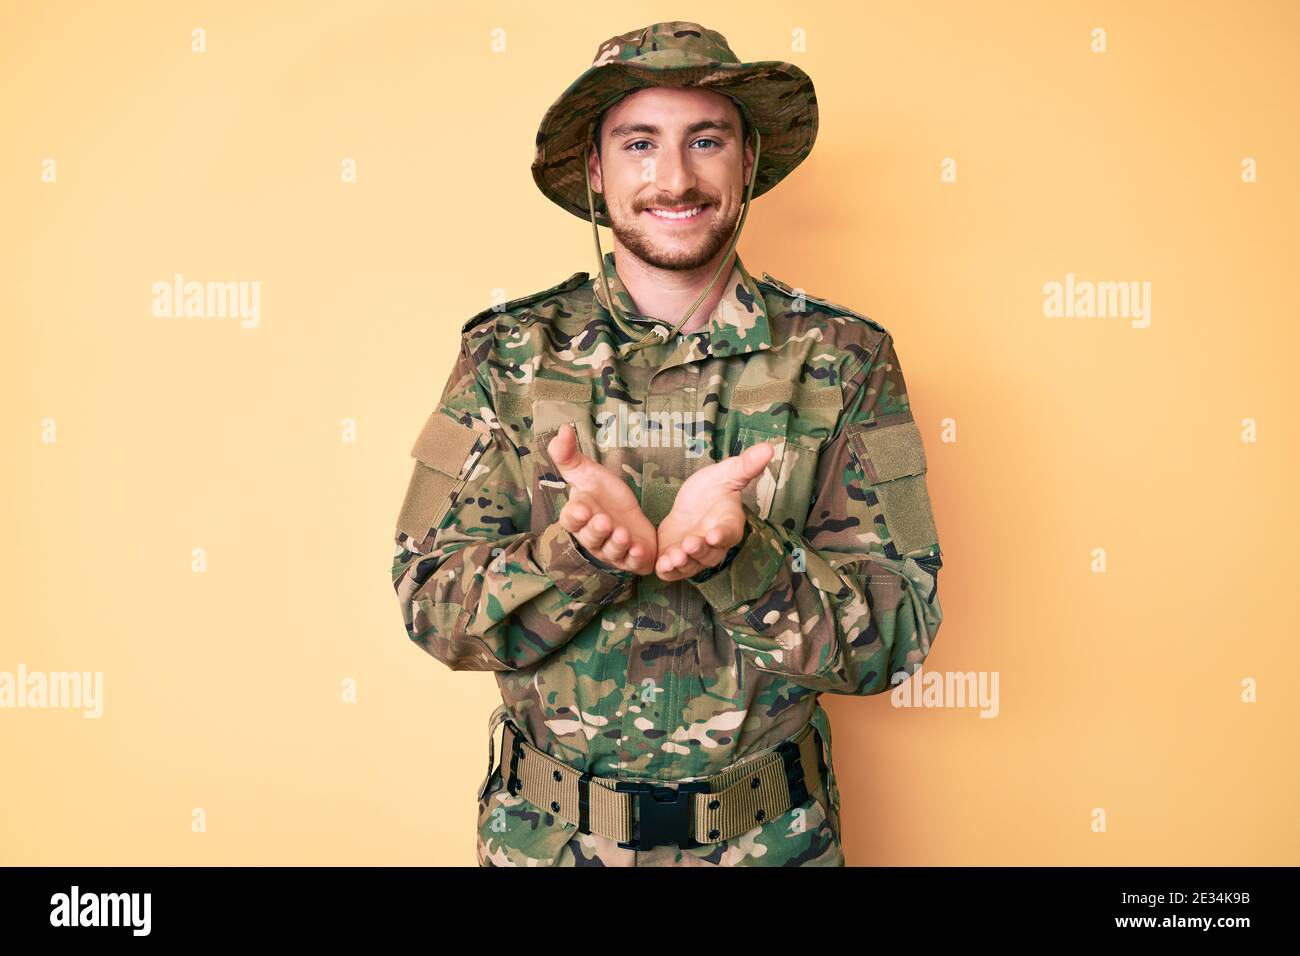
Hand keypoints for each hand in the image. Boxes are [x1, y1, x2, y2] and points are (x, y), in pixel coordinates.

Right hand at [549, 423, 656, 575]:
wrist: (629, 517)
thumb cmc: (603, 496)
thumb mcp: (587, 472)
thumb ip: (569, 455)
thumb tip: (562, 428)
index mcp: (579, 517)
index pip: (571, 518)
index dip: (576, 516)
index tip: (582, 508)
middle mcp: (593, 537)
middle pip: (591, 537)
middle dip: (597, 530)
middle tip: (604, 521)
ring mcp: (612, 550)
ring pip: (611, 551)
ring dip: (616, 544)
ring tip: (623, 534)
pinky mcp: (632, 559)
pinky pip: (632, 562)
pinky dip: (634, 558)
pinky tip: (639, 549)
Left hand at [654, 439, 773, 580]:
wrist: (691, 505)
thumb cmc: (712, 490)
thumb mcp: (726, 473)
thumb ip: (746, 465)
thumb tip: (769, 447)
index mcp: (728, 525)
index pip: (729, 533)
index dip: (721, 535)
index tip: (713, 534)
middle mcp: (713, 545)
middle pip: (709, 554)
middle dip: (699, 551)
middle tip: (689, 544)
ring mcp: (694, 556)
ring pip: (691, 566)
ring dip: (682, 564)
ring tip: (673, 557)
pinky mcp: (675, 560)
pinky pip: (673, 572)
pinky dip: (668, 571)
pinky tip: (660, 564)